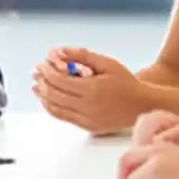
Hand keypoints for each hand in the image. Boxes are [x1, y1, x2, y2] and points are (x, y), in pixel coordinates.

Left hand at [31, 46, 147, 134]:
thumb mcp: (106, 63)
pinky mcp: (87, 127)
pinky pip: (63, 117)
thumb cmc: (126, 82)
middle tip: (36, 73)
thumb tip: (58, 51)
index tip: (41, 63)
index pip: (58, 80)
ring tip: (36, 86)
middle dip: (42, 82)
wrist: (142, 106)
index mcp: (91, 89)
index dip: (46, 71)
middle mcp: (86, 107)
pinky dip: (52, 108)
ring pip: (55, 109)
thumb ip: (82, 55)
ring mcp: (86, 119)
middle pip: (53, 95)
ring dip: (43, 97)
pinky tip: (48, 100)